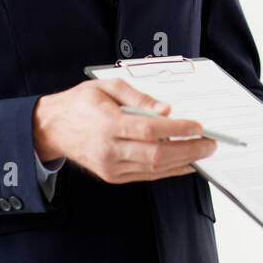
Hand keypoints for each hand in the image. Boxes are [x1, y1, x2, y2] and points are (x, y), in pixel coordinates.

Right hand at [32, 78, 215, 182]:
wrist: (52, 128)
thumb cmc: (81, 103)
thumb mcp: (107, 87)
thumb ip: (138, 98)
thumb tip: (166, 111)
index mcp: (107, 124)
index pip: (150, 131)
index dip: (178, 130)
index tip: (198, 127)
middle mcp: (109, 150)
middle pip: (156, 155)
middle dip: (189, 150)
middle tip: (210, 144)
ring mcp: (110, 167)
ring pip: (154, 169)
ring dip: (183, 162)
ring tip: (202, 153)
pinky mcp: (112, 176)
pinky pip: (146, 175)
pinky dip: (168, 170)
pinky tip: (184, 163)